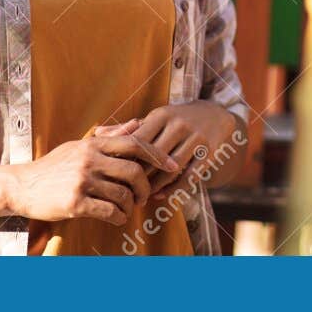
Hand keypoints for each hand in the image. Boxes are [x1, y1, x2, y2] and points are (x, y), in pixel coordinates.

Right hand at [6, 130, 178, 225]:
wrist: (22, 186)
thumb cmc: (54, 166)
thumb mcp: (81, 145)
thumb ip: (111, 136)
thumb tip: (138, 122)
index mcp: (94, 144)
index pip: (135, 144)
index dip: (157, 155)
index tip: (172, 166)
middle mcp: (90, 159)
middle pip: (134, 171)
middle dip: (146, 187)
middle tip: (145, 197)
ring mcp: (82, 181)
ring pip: (123, 194)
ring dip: (132, 205)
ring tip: (128, 209)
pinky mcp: (75, 203)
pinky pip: (109, 211)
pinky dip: (119, 217)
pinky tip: (118, 218)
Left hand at [94, 101, 240, 200]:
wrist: (214, 115)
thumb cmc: (175, 119)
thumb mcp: (154, 118)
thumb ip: (127, 128)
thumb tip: (97, 133)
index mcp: (161, 114)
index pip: (138, 141)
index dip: (125, 160)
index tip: (114, 175)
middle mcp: (179, 124)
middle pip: (152, 157)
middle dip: (138, 177)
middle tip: (125, 192)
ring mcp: (195, 138)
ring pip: (170, 169)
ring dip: (154, 186)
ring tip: (141, 196)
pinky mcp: (208, 153)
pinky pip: (189, 177)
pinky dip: (173, 190)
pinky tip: (161, 196)